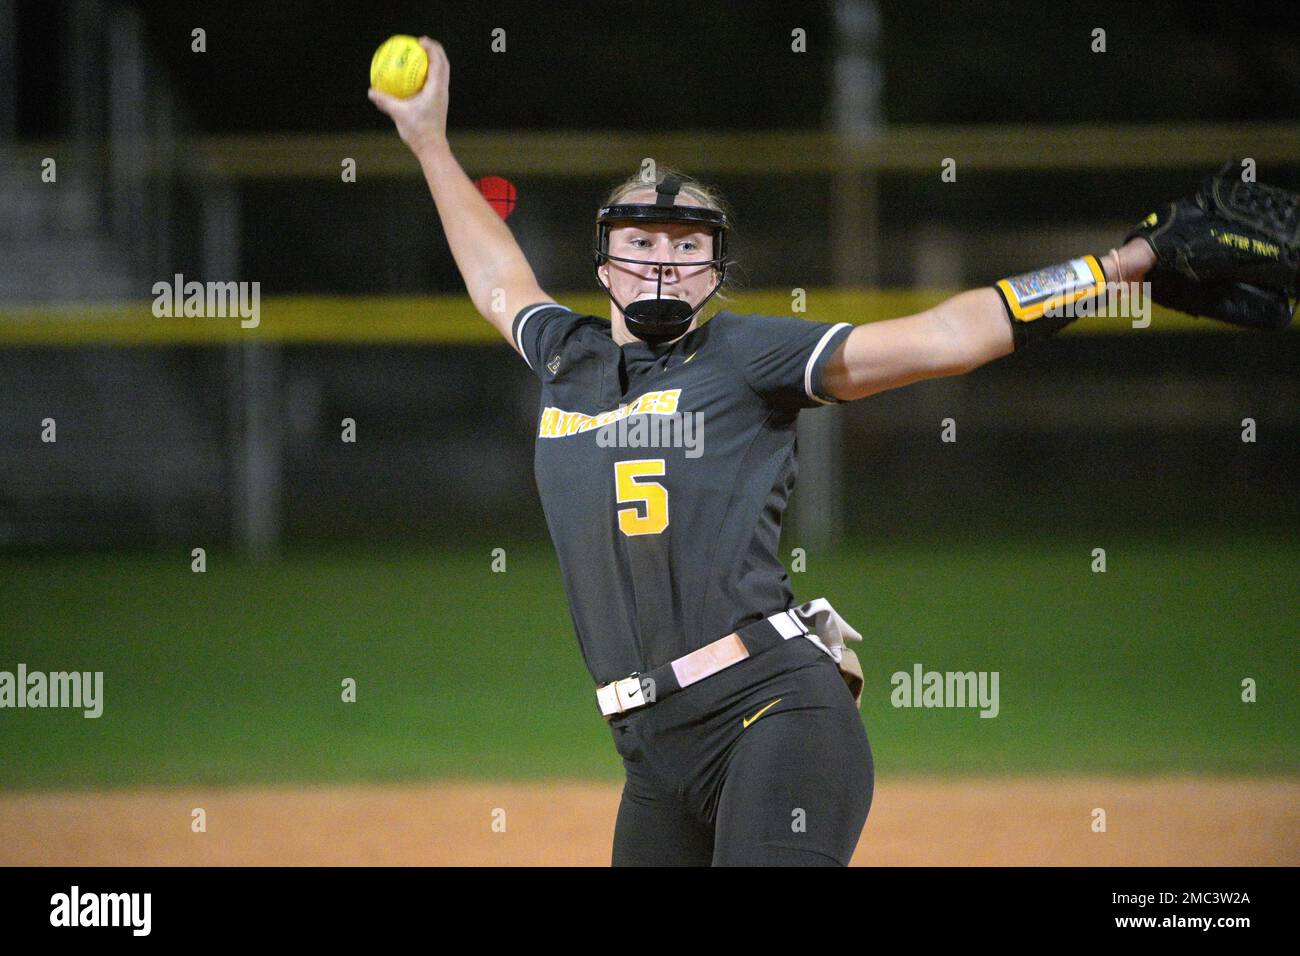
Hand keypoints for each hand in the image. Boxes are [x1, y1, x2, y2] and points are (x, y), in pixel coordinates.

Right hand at [368, 37, 449, 155]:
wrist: (432, 148)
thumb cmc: (418, 131)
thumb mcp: (399, 114)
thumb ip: (385, 101)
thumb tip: (371, 92)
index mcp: (436, 89)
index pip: (438, 62)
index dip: (431, 48)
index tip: (420, 41)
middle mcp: (442, 90)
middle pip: (444, 64)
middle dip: (435, 50)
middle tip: (421, 43)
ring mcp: (442, 97)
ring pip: (442, 73)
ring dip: (433, 61)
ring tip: (419, 55)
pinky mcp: (439, 103)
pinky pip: (435, 83)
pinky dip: (427, 74)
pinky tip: (414, 76)